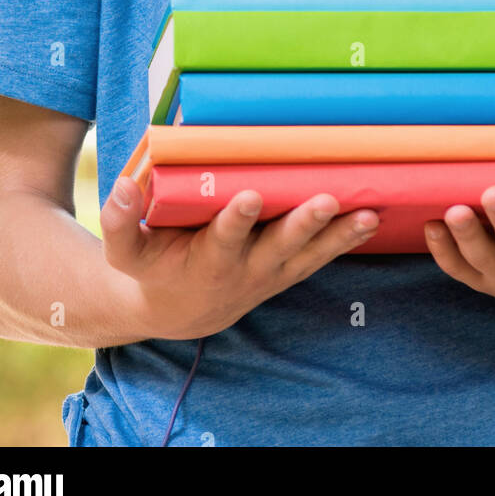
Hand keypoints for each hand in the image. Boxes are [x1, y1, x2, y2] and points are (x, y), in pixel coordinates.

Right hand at [101, 180, 378, 340]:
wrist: (181, 308)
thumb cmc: (153, 268)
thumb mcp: (127, 253)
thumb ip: (121, 223)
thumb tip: (122, 187)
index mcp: (207, 260)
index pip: (224, 239)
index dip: (237, 220)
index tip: (250, 196)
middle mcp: (246, 268)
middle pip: (278, 246)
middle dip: (302, 224)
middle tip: (324, 201)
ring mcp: (272, 271)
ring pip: (310, 254)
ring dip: (338, 235)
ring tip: (367, 213)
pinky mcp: (289, 270)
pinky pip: (322, 256)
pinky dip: (347, 240)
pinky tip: (373, 217)